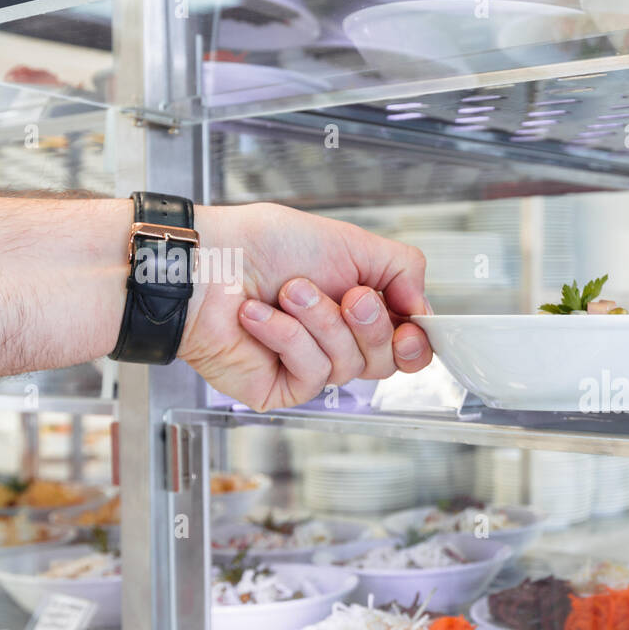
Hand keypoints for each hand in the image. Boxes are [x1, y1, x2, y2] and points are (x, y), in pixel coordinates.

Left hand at [178, 202, 433, 410]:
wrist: (203, 263)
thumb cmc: (262, 245)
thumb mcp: (351, 241)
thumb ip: (404, 269)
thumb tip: (424, 308)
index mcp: (360, 309)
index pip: (410, 345)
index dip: (416, 342)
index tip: (410, 325)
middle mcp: (339, 341)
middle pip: (389, 361)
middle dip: (369, 323)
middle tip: (348, 295)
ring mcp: (311, 367)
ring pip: (351, 366)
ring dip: (320, 321)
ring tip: (288, 292)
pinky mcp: (283, 389)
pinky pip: (312, 374)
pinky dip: (287, 337)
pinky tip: (259, 316)